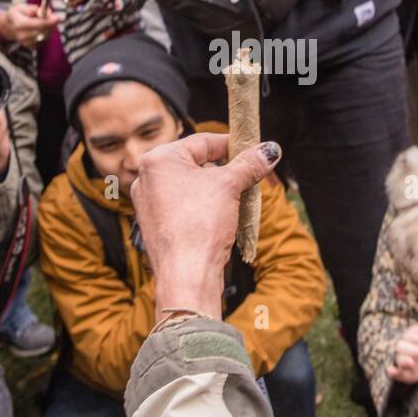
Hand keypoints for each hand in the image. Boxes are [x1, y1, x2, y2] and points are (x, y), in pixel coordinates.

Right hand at [0, 1, 59, 48]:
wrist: (7, 27)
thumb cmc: (16, 14)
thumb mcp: (22, 7)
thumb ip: (35, 9)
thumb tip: (48, 12)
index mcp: (19, 24)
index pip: (38, 24)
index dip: (49, 22)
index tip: (58, 17)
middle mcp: (22, 35)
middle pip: (44, 31)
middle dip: (51, 23)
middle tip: (53, 16)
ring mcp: (27, 43)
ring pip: (46, 35)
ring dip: (49, 28)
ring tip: (42, 21)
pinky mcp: (32, 47)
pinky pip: (45, 39)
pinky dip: (46, 33)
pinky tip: (40, 28)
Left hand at [130, 132, 281, 319]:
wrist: (186, 274)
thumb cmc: (200, 224)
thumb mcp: (230, 186)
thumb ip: (249, 164)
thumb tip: (270, 150)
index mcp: (158, 160)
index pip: (202, 142)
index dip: (231, 144)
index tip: (252, 149)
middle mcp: (148, 179)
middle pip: (196, 164)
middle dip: (224, 170)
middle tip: (249, 175)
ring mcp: (150, 204)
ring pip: (191, 187)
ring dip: (216, 190)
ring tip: (238, 198)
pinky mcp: (157, 225)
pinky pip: (184, 206)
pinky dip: (204, 207)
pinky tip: (222, 217)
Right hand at [387, 294, 417, 384]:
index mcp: (411, 334)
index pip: (413, 335)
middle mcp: (404, 345)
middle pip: (405, 347)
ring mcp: (402, 358)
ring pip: (400, 358)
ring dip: (405, 361)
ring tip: (412, 363)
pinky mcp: (403, 372)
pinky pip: (395, 372)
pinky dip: (392, 372)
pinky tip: (391, 371)